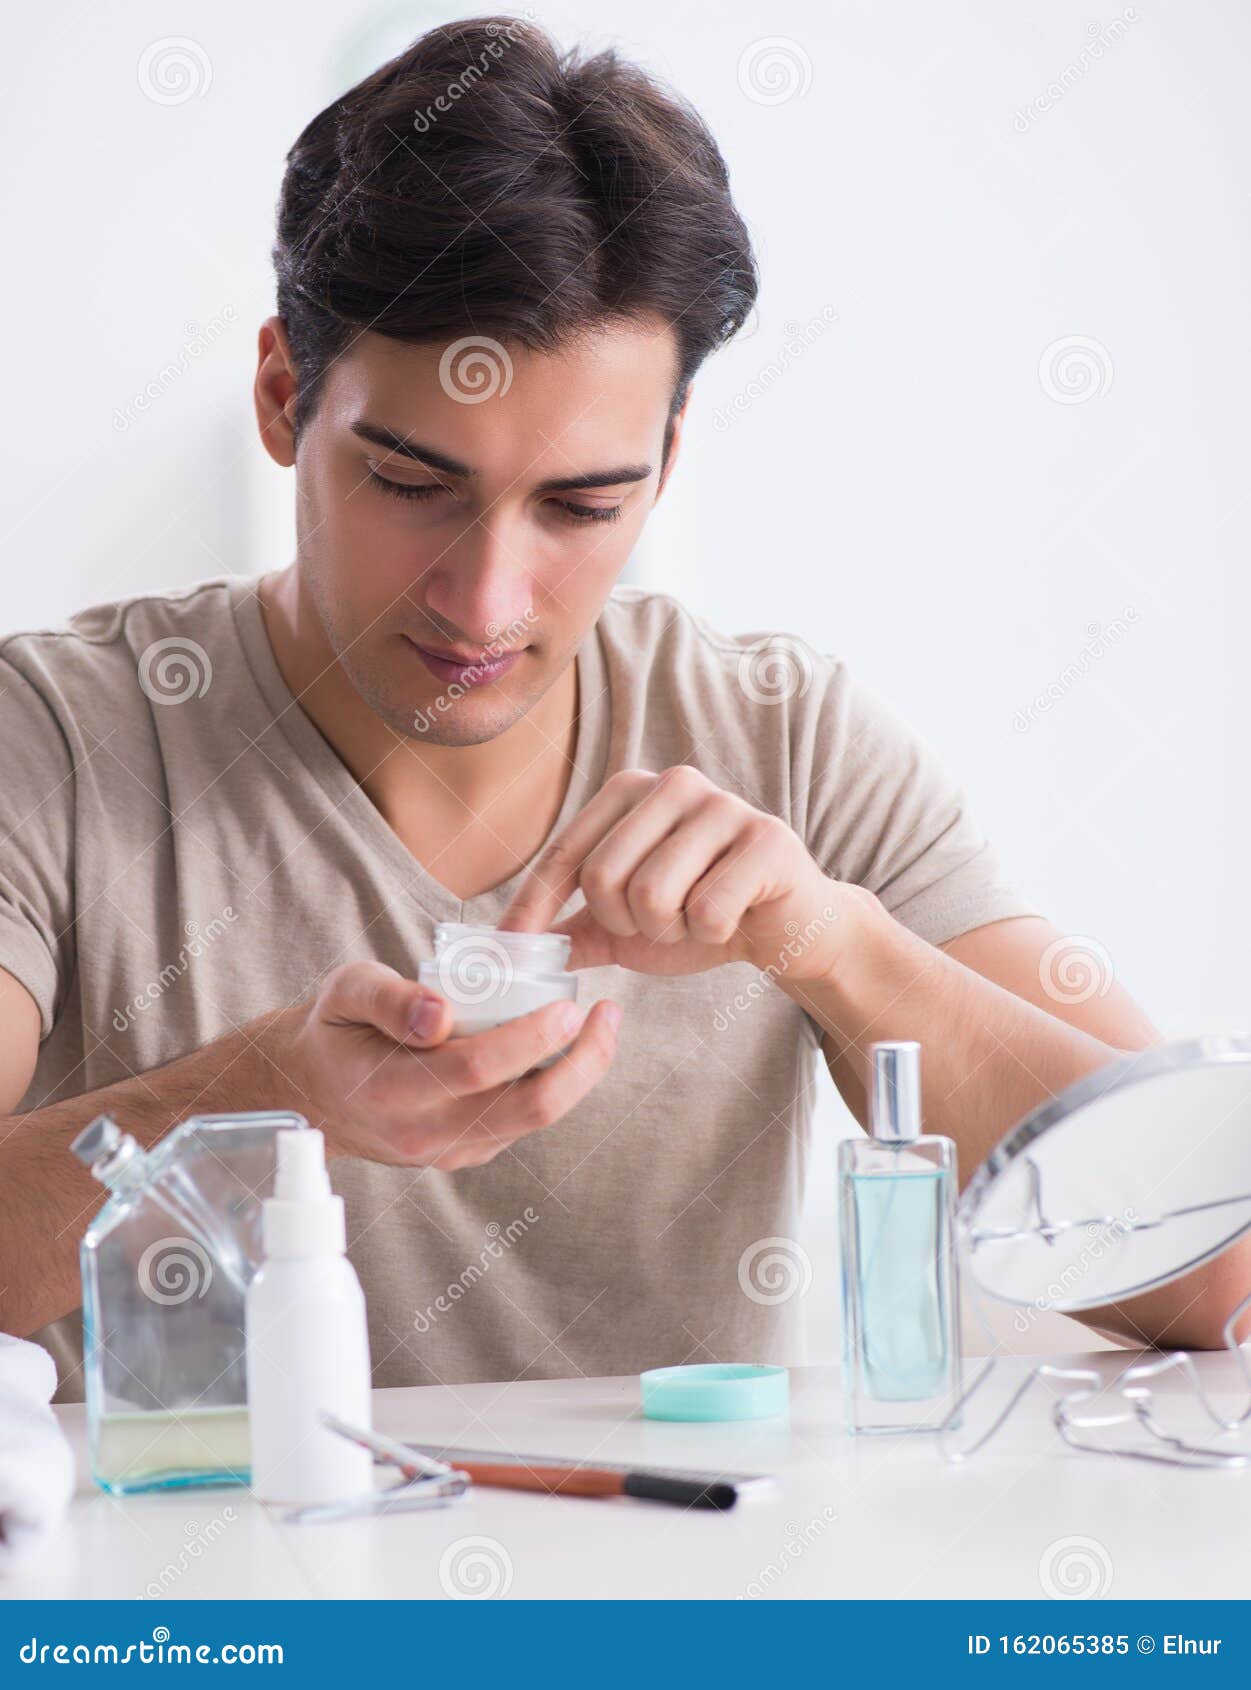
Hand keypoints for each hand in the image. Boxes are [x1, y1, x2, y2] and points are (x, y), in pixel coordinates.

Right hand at [276, 960, 620, 1169]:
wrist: (312, 1091)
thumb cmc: (337, 1029)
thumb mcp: (346, 992)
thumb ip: (388, 998)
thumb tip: (440, 1012)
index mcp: (392, 1089)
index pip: (476, 1068)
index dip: (530, 1038)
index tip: (569, 1006)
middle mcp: (423, 1131)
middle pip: (526, 1108)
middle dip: (582, 1063)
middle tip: (607, 1015)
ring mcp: (447, 1150)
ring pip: (532, 1121)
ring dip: (577, 1076)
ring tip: (601, 1027)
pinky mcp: (463, 1154)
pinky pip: (521, 1124)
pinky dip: (553, 1087)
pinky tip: (567, 1051)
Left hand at [499, 766, 850, 982]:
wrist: (786, 929)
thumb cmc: (701, 918)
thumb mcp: (626, 927)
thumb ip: (572, 930)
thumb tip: (506, 949)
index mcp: (631, 790)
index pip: (564, 853)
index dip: (533, 907)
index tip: (512, 949)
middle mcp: (674, 783)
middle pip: (603, 876)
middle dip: (624, 924)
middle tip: (660, 926)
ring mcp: (724, 805)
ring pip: (652, 894)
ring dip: (671, 931)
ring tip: (696, 921)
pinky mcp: (769, 838)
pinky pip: (708, 909)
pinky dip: (712, 934)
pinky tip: (733, 920)